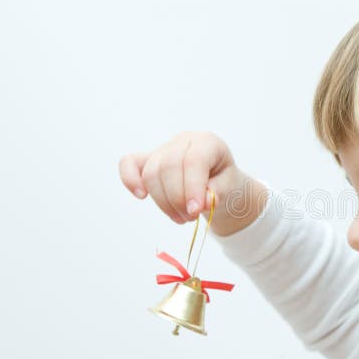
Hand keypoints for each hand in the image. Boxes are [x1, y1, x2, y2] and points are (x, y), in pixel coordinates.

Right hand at [118, 131, 268, 235]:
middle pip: (168, 166)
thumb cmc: (224, 183)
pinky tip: (141, 196)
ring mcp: (163, 148)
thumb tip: (203, 202)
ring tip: (181, 218)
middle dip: (177, 199)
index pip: (194, 160)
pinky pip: (128, 163)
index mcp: (207, 142)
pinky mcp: (147, 159)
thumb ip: (218, 193)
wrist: (218, 182)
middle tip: (190, 218)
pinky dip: (130, 180)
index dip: (192, 187)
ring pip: (151, 172)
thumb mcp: (229, 188)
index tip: (195, 211)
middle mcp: (183, 140)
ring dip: (163, 202)